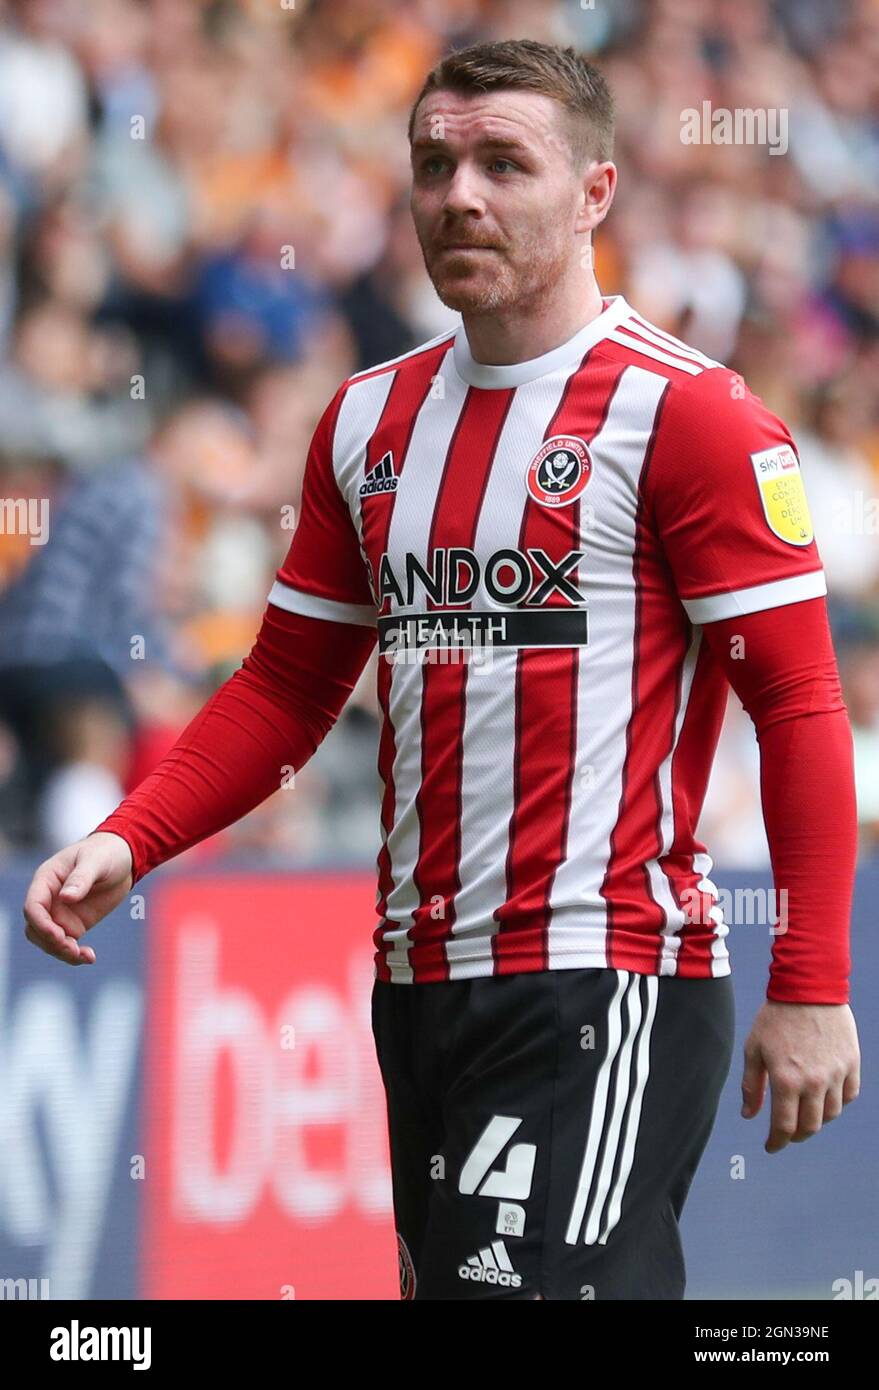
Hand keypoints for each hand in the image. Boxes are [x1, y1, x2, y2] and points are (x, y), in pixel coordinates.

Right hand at [22, 832, 134, 965]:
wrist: (124, 858)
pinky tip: (90, 958)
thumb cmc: (106, 851)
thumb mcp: (95, 861)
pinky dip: (75, 955)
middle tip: (74, 950)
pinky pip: (67, 944)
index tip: (59, 935)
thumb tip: (65, 897)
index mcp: (46, 880)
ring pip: (49, 941)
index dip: (41, 924)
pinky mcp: (75, 924)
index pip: (33, 906)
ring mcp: (61, 913)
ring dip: (63, 952)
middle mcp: (49, 899)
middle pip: (36, 929)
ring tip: (86, 956)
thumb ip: (81, 878)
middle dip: (51, 943)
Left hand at [741, 1001, 859, 1152]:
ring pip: (831, 1114)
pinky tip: (825, 1097)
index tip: (771, 1146)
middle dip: (796, 1135)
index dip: (776, 1142)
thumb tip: (749, 1115)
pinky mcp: (851, 1064)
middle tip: (787, 1133)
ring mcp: (836, 1074)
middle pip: (810, 1126)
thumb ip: (751, 1085)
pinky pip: (848, 1095)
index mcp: (786, 1080)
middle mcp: (814, 1082)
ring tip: (804, 1113)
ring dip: (816, 1119)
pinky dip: (837, 1102)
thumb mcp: (754, 1048)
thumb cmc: (776, 1017)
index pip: (784, 1126)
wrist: (808, 988)